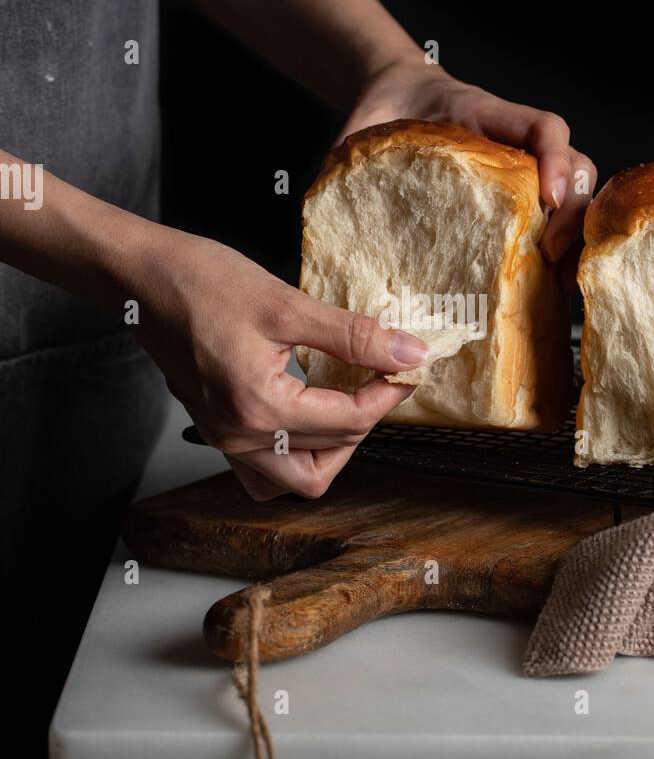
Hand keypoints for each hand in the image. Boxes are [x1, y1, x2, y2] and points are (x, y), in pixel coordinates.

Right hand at [134, 229, 425, 498]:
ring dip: (329, 453)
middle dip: (363, 422)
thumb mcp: (287, 304)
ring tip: (344, 405)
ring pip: (294, 480)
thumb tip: (407, 353)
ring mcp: (222, 438)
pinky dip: (294, 454)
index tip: (404, 367)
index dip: (386, 395)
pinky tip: (307, 415)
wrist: (142, 278)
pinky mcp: (215, 429)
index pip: (347, 422)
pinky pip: (264, 469)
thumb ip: (353, 336)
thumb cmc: (200, 282)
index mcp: (258, 407)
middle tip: (378, 382)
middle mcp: (238, 435)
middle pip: (326, 460)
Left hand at [340, 57, 596, 268]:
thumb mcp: (364, 135)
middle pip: (576, 166)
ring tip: (555, 277)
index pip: (542, 127)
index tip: (547, 196)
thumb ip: (345, 163)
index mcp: (484, 117)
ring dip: (574, 235)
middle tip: (549, 253)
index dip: (554, 159)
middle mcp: (515, 145)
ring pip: (576, 194)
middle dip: (574, 212)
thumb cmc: (382, 118)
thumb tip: (307, 211)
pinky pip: (548, 221)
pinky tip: (544, 283)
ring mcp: (521, 172)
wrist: (389, 100)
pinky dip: (558, 249)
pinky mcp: (512, 202)